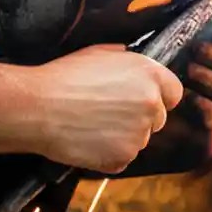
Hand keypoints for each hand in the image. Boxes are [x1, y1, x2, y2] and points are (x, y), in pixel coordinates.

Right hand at [28, 45, 183, 172]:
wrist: (37, 107)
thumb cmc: (64, 76)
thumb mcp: (99, 53)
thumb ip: (125, 60)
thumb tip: (131, 62)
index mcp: (151, 75)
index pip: (174, 92)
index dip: (158, 97)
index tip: (141, 100)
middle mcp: (152, 105)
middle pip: (158, 118)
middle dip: (138, 118)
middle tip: (108, 114)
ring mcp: (140, 135)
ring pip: (139, 139)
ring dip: (122, 136)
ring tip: (91, 126)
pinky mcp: (123, 158)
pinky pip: (122, 158)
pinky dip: (108, 154)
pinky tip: (86, 141)